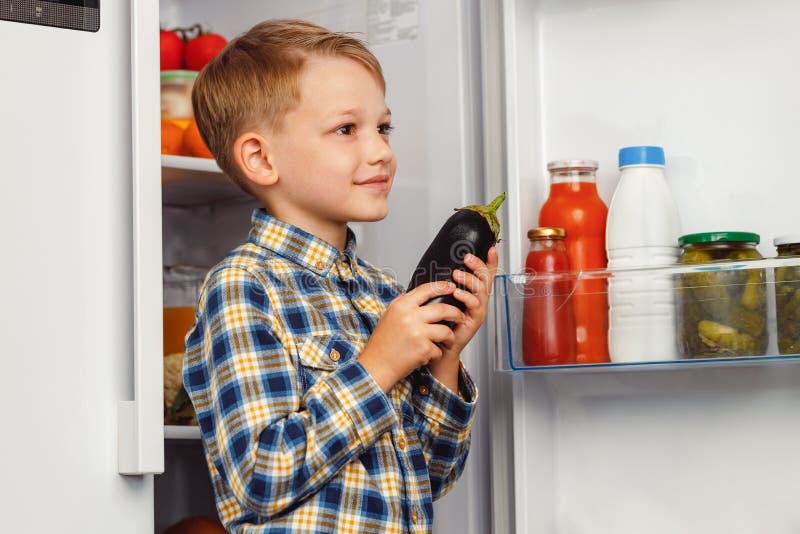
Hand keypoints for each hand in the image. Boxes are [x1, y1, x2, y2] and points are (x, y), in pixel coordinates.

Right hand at [358, 281, 465, 391]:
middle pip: (443, 309)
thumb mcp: (389, 316)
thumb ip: (404, 303)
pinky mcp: (423, 349)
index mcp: (401, 306)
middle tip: (460, 316)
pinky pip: (439, 349)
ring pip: (446, 330)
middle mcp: (409, 316)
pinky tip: (428, 355)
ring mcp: (417, 333)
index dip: (442, 287)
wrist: (377, 365)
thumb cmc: (382, 343)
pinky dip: (436, 353)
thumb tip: (420, 293)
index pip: (426, 290)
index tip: (452, 287)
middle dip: (456, 313)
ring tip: (447, 341)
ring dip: (450, 337)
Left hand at [428, 247, 498, 389]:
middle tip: (467, 258)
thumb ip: (445, 284)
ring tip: (456, 275)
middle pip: (485, 278)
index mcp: (473, 292)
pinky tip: (457, 293)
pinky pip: (475, 305)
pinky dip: (466, 297)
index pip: (485, 273)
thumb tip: (437, 266)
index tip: (491, 248)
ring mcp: (478, 309)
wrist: (441, 345)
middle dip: (478, 265)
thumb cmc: (442, 320)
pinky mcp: (475, 320)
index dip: (490, 261)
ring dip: (469, 280)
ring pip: (480, 290)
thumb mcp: (444, 298)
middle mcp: (479, 299)